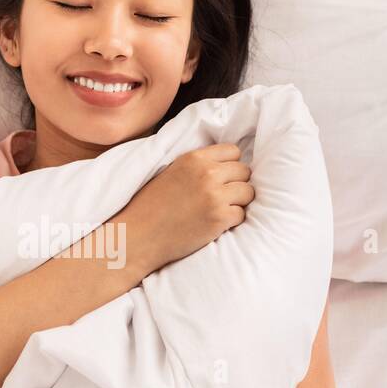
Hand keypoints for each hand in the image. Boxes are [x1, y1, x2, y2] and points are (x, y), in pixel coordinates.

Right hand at [117, 143, 253, 272]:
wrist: (138, 235)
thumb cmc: (150, 206)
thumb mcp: (171, 172)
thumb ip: (197, 165)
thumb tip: (224, 165)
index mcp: (194, 159)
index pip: (233, 152)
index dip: (230, 166)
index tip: (222, 178)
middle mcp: (207, 173)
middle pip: (245, 171)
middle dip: (236, 184)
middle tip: (222, 197)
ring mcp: (215, 196)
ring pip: (248, 192)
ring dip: (238, 202)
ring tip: (220, 210)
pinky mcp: (219, 219)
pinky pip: (241, 214)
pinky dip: (231, 221)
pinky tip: (215, 224)